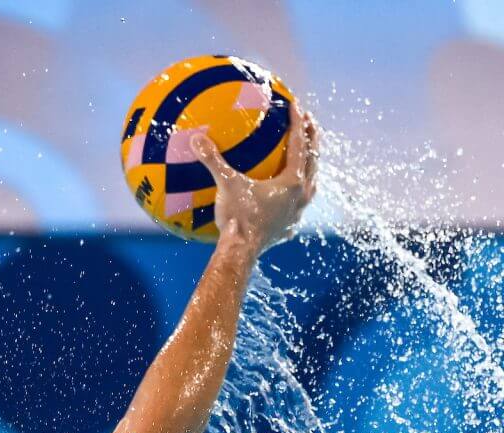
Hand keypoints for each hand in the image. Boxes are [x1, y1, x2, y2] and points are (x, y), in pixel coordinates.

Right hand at [193, 102, 317, 253]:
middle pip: (313, 160)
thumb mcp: (226, 185)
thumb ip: (214, 160)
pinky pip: (297, 206)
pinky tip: (288, 198)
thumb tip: (196, 138)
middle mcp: (301, 195)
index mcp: (292, 180)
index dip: (297, 122)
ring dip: (310, 167)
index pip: (299, 144)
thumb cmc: (238, 218)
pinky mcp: (288, 228)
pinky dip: (295, 196)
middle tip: (309, 122)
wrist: (240, 252)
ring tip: (307, 159)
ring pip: (311, 183)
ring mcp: (297, 213)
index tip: (296, 105)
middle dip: (312, 139)